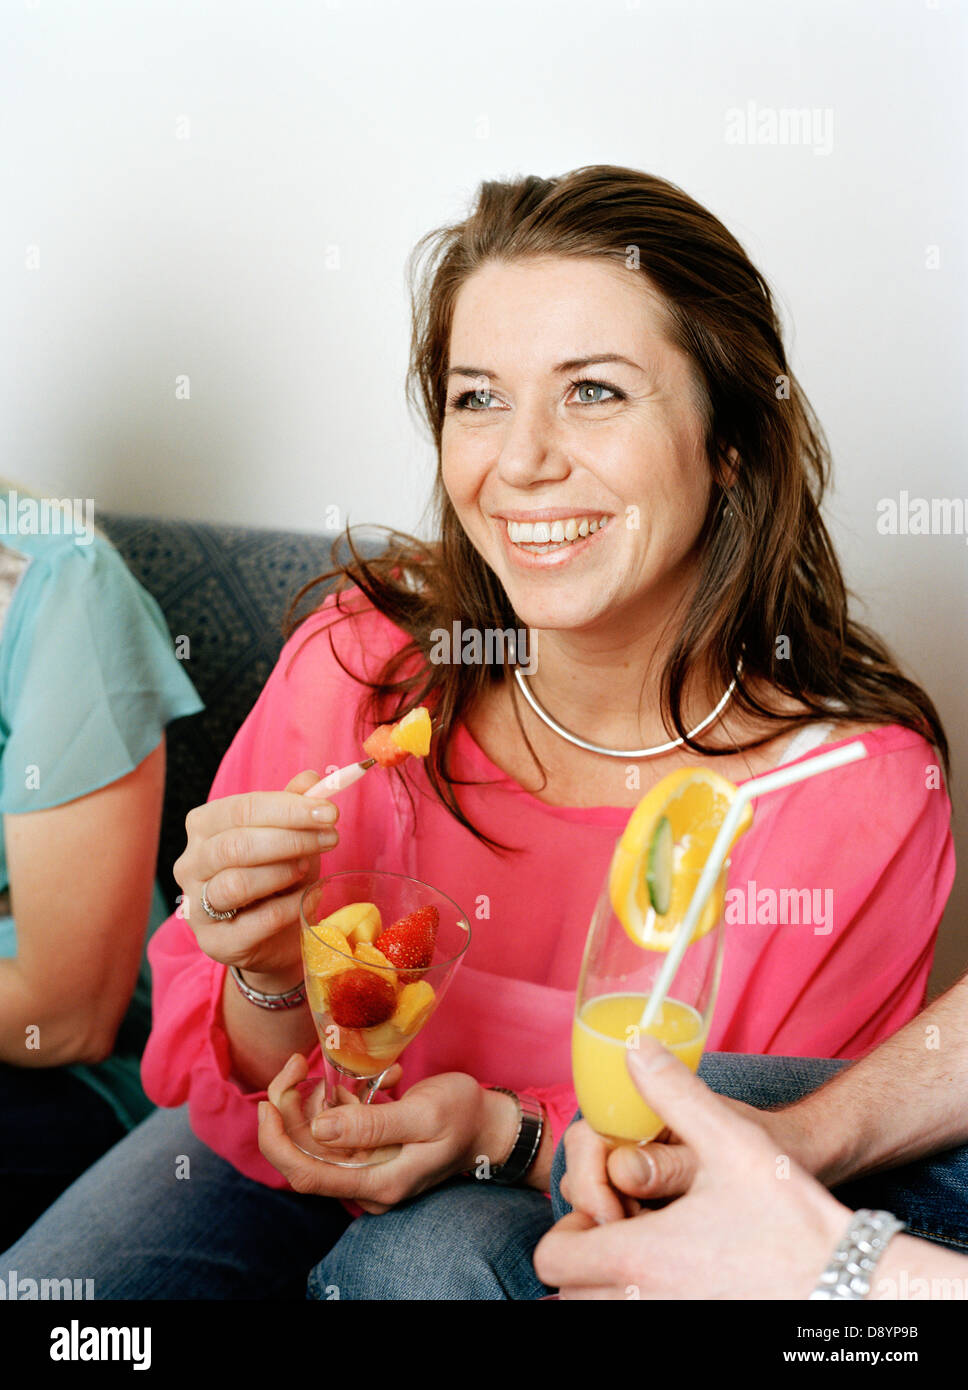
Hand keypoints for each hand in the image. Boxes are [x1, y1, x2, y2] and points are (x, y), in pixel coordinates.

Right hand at [174, 769, 338, 986]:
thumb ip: (296, 806)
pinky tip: (307, 899)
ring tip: (309, 868)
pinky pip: (255, 922)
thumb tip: (312, 777)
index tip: (330, 812)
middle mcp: (190, 864)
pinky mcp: (215, 942)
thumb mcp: (290, 836)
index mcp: (204, 827)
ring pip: (236, 883)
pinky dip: (288, 908)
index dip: (289, 808)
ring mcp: (197, 906)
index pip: (243, 809)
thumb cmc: (279, 877)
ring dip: (282, 871)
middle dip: (290, 839)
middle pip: (236, 844)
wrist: (275, 937)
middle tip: (331, 838)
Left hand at [258, 1054, 513, 1213]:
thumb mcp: (423, 1113)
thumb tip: (320, 1127)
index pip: (305, 1175)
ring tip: (350, 1070)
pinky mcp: (372, 1151)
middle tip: (299, 1062)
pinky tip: (374, 1080)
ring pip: (320, 1136)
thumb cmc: (465, 1115)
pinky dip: (345, 1099)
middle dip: (293, 1106)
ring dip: (322, 1098)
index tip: (265, 1103)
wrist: (492, 1125)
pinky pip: (341, 1127)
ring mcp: (369, 1168)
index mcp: (378, 1181)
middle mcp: (366, 1182)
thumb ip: (371, 1123)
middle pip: (306, 1152)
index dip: (275, 1141)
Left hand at [534, 1035, 849, 1298]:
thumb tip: (634, 1044)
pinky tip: (689, 1272)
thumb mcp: (731, 1140)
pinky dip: (644, 1300)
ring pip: (602, 1311)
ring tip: (658, 1248)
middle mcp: (642, 1306)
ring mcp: (671, 1329)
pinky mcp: (696, 1340)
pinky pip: (643, 1325)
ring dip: (612, 1281)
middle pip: (570, 1289)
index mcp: (636, 1260)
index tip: (612, 1206)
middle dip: (589, 1253)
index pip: (551, 1257)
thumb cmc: (791, 1217)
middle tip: (634, 1223)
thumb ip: (673, 1092)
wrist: (849, 1284)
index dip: (572, 1226)